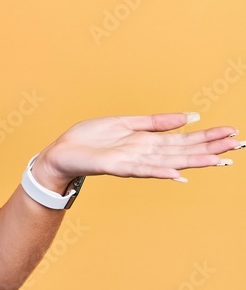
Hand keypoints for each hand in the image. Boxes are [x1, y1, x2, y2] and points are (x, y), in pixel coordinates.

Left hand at [31, 112, 241, 188]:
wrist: (62, 151)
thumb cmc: (91, 139)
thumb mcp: (127, 123)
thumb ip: (157, 122)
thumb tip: (190, 116)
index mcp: (148, 142)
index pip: (184, 139)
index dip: (207, 136)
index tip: (232, 132)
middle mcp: (144, 154)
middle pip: (182, 151)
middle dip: (209, 148)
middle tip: (237, 146)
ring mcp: (132, 161)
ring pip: (167, 161)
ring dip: (192, 161)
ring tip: (216, 160)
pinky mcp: (115, 166)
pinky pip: (140, 169)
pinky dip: (159, 171)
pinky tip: (177, 173)